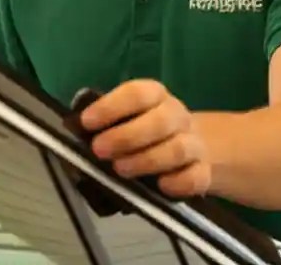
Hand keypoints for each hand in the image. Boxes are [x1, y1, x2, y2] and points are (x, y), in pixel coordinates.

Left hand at [79, 79, 211, 198]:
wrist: (191, 148)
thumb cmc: (146, 131)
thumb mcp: (129, 117)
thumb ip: (107, 122)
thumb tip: (77, 130)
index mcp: (156, 96)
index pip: (137, 93)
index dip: (111, 106)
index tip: (87, 122)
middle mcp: (177, 116)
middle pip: (160, 121)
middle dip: (126, 136)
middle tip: (99, 150)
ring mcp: (194, 144)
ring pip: (177, 149)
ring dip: (146, 160)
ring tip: (119, 169)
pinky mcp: (203, 172)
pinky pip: (194, 177)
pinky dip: (177, 182)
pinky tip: (160, 186)